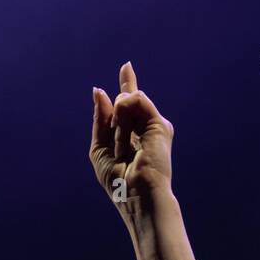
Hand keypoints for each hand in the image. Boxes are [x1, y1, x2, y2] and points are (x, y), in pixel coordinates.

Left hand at [89, 61, 174, 206]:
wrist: (136, 193)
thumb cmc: (117, 179)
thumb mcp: (99, 146)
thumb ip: (101, 118)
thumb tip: (100, 90)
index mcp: (132, 132)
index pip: (128, 103)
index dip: (127, 84)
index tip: (127, 66)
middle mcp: (145, 125)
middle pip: (126, 101)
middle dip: (114, 122)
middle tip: (119, 151)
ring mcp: (153, 123)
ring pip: (126, 101)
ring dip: (117, 127)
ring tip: (123, 150)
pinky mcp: (159, 123)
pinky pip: (135, 100)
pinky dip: (124, 120)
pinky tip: (127, 139)